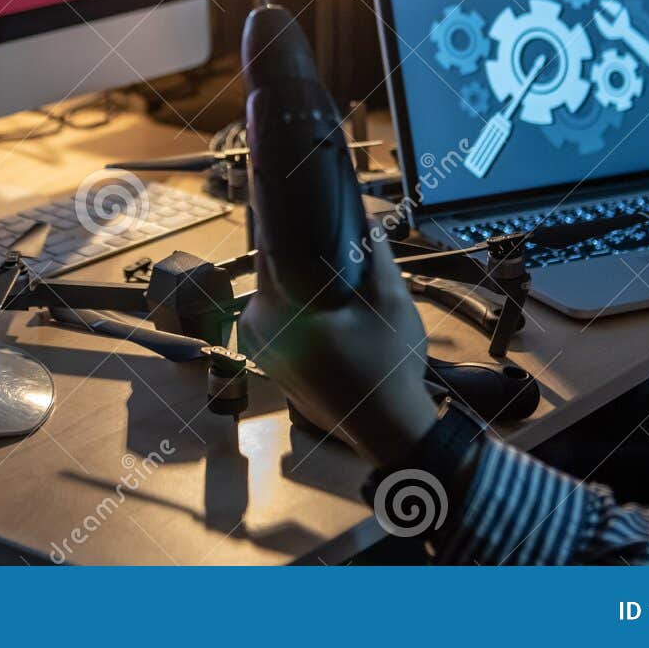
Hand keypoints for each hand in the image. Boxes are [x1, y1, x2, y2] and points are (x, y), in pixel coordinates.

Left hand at [239, 237, 437, 468]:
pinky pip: (280, 320)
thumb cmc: (388, 371)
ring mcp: (262, 349)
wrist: (388, 429)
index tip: (311, 218)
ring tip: (338, 288)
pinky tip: (330, 314)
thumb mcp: (390, 303)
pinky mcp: (272, 362)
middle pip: (274, 271)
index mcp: (276, 310)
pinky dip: (299, 310)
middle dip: (302, 258)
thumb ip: (375, 254)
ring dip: (302, 285)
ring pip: (278, 295)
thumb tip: (364, 219)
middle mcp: (258, 329)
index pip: (271, 249)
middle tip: (338, 255)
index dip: (292, 227)